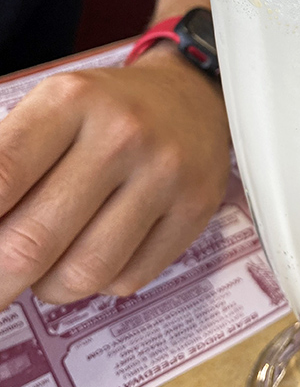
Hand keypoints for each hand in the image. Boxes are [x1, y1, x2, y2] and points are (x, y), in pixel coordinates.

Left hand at [0, 45, 229, 308]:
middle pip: (34, 242)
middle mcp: (122, 134)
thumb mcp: (50, 110)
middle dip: (0, 281)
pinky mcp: (194, 210)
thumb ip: (8, 166)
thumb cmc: (108, 112)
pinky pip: (128, 279)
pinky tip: (98, 253)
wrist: (191, 99)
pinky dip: (101, 282)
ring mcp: (164, 175)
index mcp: (72, 100)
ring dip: (50, 286)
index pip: (0, 177)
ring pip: (83, 273)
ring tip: (48, 267)